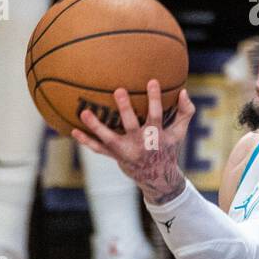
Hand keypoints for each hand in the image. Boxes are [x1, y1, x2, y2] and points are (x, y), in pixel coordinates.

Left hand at [72, 79, 197, 204]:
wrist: (157, 177)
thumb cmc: (167, 148)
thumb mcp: (179, 132)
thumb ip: (185, 112)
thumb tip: (185, 91)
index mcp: (156, 136)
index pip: (157, 115)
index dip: (155, 99)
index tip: (152, 81)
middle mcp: (139, 143)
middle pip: (131, 125)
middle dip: (125, 108)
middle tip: (119, 90)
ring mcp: (125, 151)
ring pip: (109, 139)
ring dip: (96, 126)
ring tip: (84, 112)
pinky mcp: (114, 156)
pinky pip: (98, 149)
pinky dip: (86, 141)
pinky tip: (73, 130)